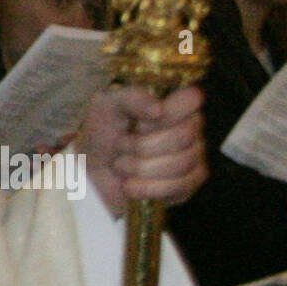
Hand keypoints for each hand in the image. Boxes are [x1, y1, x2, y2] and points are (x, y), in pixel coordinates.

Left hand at [77, 84, 206, 215]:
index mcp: (175, 100)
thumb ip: (132, 98)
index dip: (166, 112)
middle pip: (184, 135)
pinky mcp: (188, 184)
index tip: (138, 121)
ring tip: (120, 164)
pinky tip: (129, 184)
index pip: (193, 98)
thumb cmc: (104, 130)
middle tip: (120, 145)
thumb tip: (158, 110)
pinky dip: (146, 187)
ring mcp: (194, 156)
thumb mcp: (107, 104)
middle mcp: (191, 126)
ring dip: (139, 167)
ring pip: (181, 163)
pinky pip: (178, 187)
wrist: (93, 169)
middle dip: (142, 145)